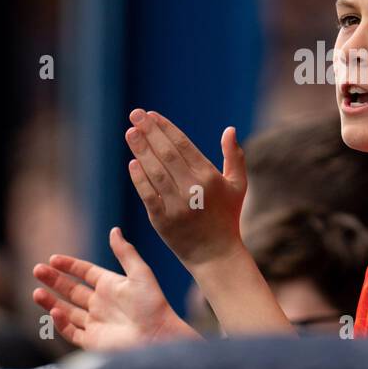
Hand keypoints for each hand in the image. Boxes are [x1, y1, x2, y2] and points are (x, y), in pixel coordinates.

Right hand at [31, 226, 200, 349]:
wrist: (158, 336)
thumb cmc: (153, 304)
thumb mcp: (140, 273)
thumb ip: (125, 252)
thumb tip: (114, 230)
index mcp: (111, 286)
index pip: (85, 273)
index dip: (69, 265)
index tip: (53, 259)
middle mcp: (101, 304)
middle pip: (71, 290)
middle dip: (54, 280)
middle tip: (37, 270)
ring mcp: (95, 323)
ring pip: (67, 311)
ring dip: (51, 301)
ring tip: (36, 292)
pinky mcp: (92, 341)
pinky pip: (71, 331)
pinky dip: (61, 322)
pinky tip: (54, 311)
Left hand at [125, 109, 246, 268]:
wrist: (215, 254)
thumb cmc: (227, 217)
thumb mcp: (237, 186)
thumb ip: (234, 157)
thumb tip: (229, 129)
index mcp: (210, 178)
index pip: (183, 145)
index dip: (166, 128)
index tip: (151, 115)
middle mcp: (193, 189)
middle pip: (167, 154)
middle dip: (150, 132)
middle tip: (135, 114)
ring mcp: (177, 206)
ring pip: (155, 171)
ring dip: (140, 150)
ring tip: (130, 132)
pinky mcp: (163, 220)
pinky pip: (148, 195)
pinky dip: (139, 178)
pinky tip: (132, 162)